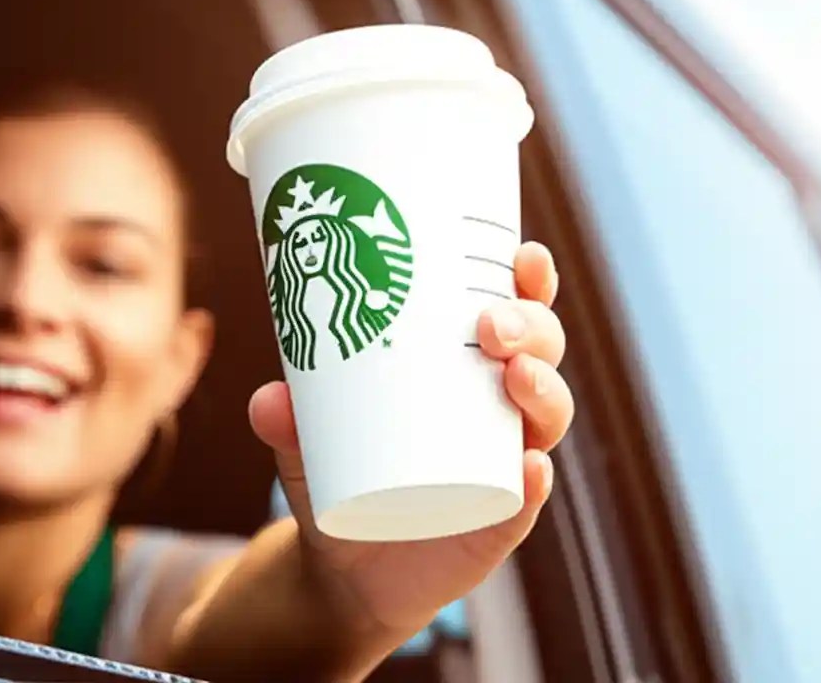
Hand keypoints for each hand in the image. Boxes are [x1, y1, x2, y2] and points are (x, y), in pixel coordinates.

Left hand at [248, 241, 573, 635]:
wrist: (348, 566)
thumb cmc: (340, 474)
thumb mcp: (307, 442)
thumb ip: (288, 420)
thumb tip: (271, 397)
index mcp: (466, 365)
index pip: (514, 309)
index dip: (530, 280)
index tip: (523, 255)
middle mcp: (499, 405)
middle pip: (543, 350)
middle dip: (532, 327)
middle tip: (493, 326)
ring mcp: (507, 460)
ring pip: (549, 413)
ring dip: (543, 389)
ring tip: (515, 377)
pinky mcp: (505, 518)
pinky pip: (530, 496)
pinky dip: (535, 480)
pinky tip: (529, 466)